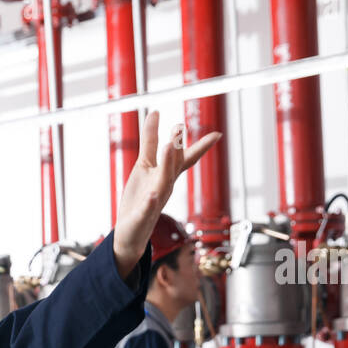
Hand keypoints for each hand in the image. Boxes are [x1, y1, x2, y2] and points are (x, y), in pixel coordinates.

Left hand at [112, 111, 220, 277]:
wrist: (131, 235)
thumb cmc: (139, 199)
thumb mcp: (144, 165)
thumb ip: (150, 141)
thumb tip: (155, 113)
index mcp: (166, 174)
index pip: (186, 158)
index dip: (201, 146)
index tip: (217, 134)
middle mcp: (164, 186)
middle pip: (174, 165)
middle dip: (179, 146)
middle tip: (180, 126)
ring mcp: (154, 201)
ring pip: (163, 182)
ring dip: (167, 164)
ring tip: (170, 146)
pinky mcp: (141, 215)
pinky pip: (147, 208)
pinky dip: (150, 201)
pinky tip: (152, 194)